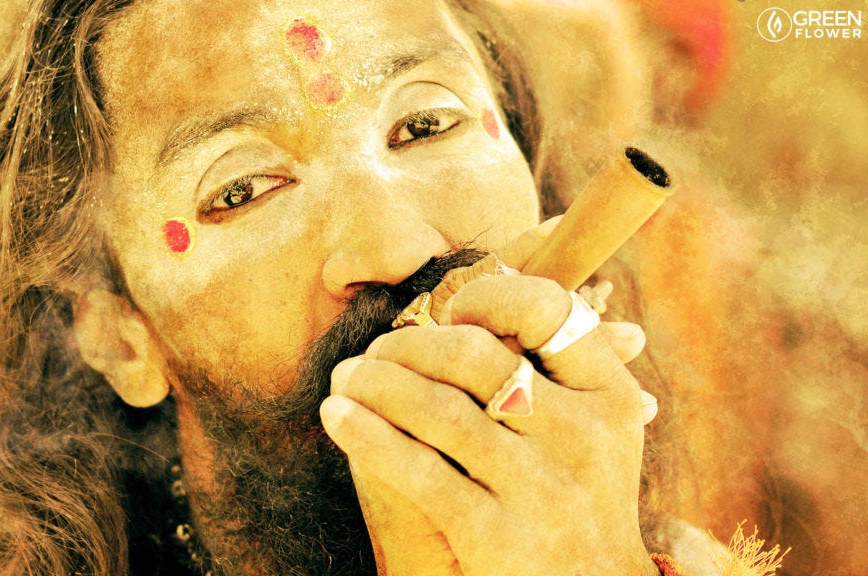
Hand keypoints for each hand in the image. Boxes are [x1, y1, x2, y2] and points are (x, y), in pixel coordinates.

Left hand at [321, 274, 659, 575]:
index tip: (454, 311)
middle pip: (472, 356)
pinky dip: (366, 434)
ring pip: (436, 409)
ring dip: (374, 383)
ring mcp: (537, 487)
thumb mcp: (595, 430)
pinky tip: (336, 414)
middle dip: (406, 344)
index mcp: (609, 398)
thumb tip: (502, 276)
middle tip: (372, 350)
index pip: (546, 311)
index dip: (487, 298)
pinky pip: (416, 470)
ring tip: (345, 376)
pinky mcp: (493, 534)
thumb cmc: (575, 496)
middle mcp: (580, 438)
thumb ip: (559, 366)